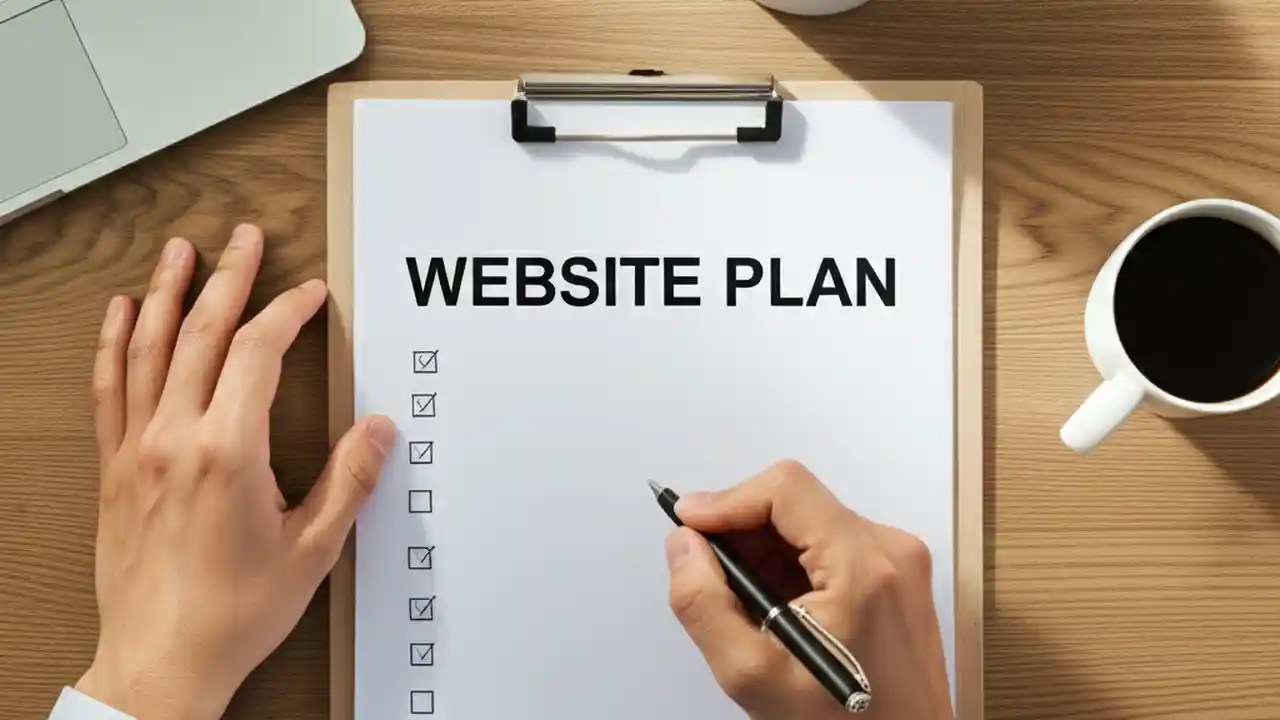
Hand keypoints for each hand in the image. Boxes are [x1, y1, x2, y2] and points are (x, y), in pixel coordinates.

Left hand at [76, 225, 395, 719]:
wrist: (161, 661)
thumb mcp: (313, 548)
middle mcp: (173, 439)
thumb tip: (381, 429)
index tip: (308, 295)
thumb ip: (350, 480)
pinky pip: (108, 388)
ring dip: (166, 292)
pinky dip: (113, 343)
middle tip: (245, 238)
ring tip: (180, 252)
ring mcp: (136, 450)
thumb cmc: (233, 613)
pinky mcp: (114, 468)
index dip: (287, 312)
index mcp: (227, 451)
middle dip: (229, 278)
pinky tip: (119, 314)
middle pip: (200, 333)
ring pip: (147, 347)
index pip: (258, 352)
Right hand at [665, 460, 951, 719]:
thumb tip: (683, 544)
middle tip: (710, 574)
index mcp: (863, 567)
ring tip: (748, 607)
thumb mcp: (752, 675)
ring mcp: (899, 562)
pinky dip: (792, 565)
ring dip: (765, 551)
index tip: (689, 524)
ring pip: (810, 523)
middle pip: (796, 503)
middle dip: (743, 531)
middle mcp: (890, 550)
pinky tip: (779, 610)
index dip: (728, 499)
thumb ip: (704, 603)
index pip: (785, 489)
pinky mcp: (897, 576)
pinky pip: (831, 544)